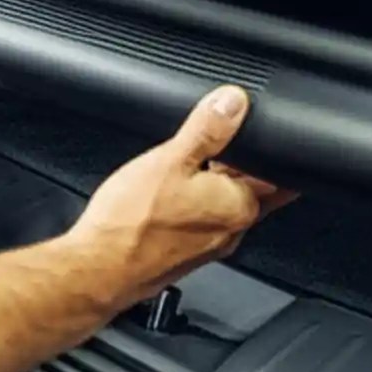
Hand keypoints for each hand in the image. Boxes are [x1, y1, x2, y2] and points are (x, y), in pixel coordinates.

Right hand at [65, 85, 295, 309]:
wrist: (97, 269)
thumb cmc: (132, 223)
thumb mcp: (169, 159)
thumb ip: (207, 129)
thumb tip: (233, 102)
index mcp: (240, 205)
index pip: (275, 173)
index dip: (263, 151)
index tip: (251, 135)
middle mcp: (231, 230)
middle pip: (248, 189)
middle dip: (232, 166)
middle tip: (206, 146)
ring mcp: (208, 247)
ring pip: (220, 206)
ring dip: (207, 187)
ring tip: (178, 170)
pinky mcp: (185, 255)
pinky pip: (198, 223)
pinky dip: (188, 207)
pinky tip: (162, 199)